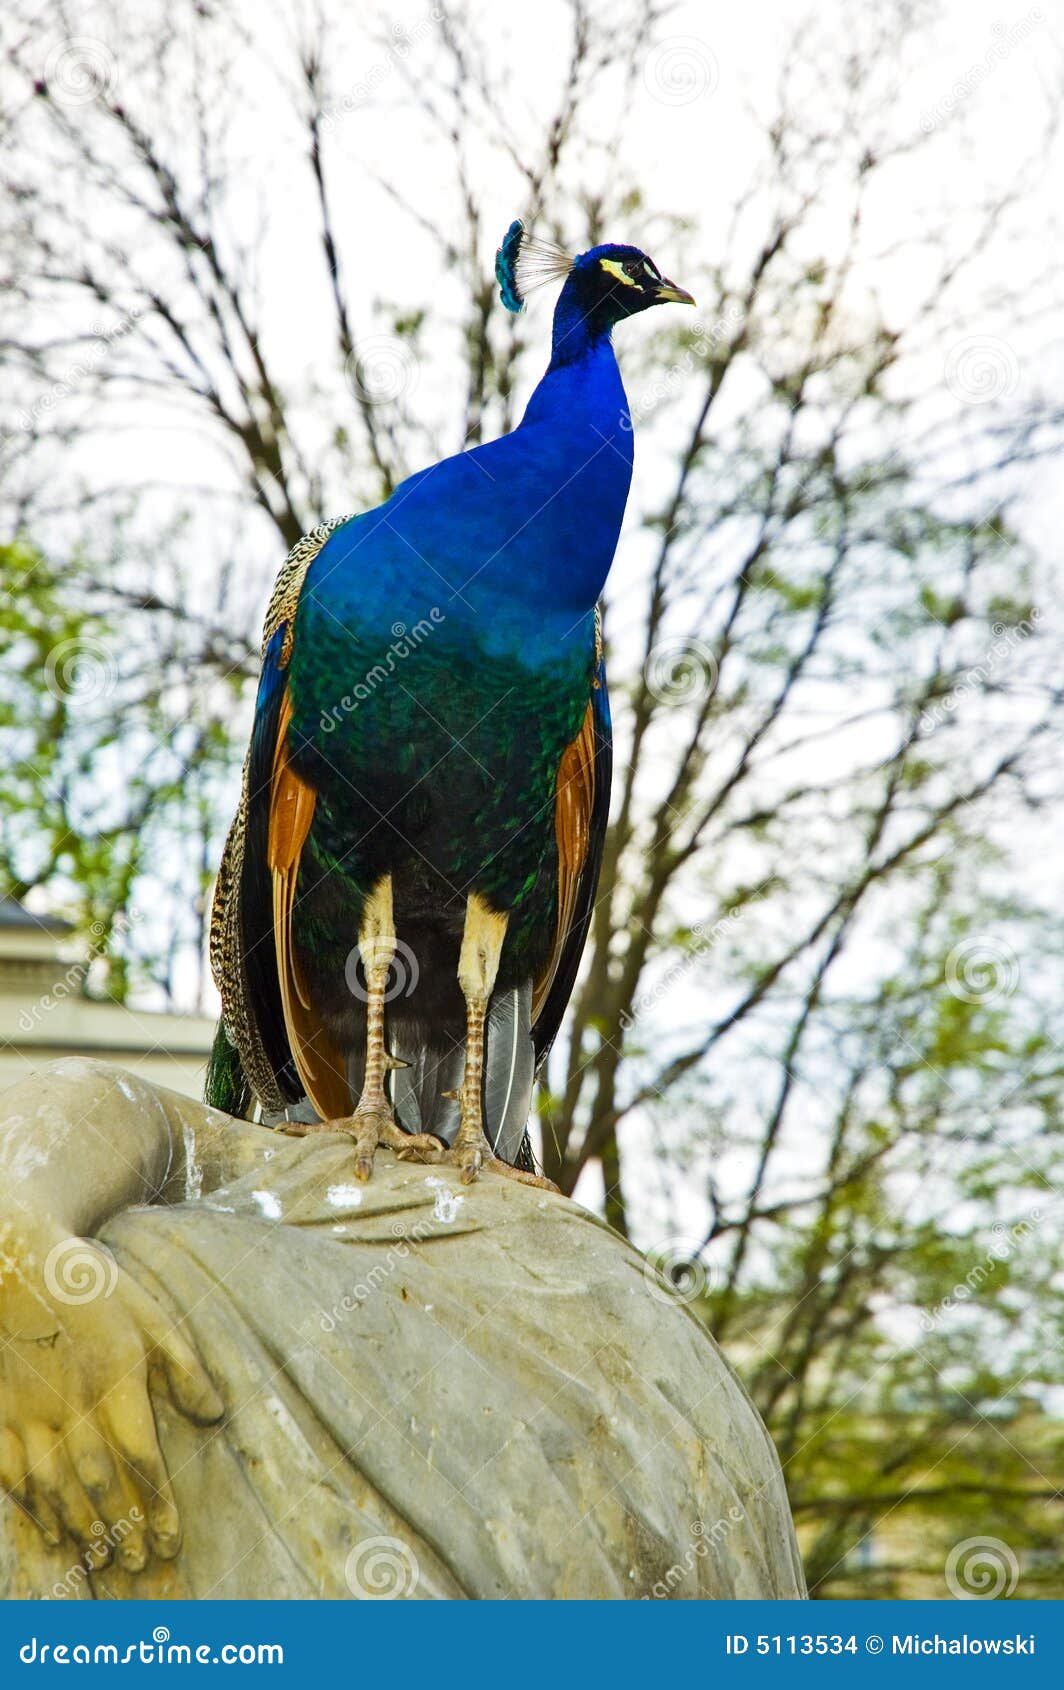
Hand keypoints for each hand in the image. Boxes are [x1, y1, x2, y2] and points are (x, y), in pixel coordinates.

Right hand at [0, 1207, 222, 1571]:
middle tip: (138, 1565)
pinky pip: (13, 1476)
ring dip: (80, 1528)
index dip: (156, 1503)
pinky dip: (31, 1510)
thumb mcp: (151, 1313)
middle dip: (120, 1528)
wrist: (17, 1263)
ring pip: (55, 1486)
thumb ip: (183, 1366)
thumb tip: (215, 1414)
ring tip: (102, 1560)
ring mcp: (28, 1415)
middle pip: (98, 1482)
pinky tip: (49, 1533)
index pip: (140, 1457)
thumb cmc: (92, 1287)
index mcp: (115, 1380)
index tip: (170, 1539)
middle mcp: (71, 1406)